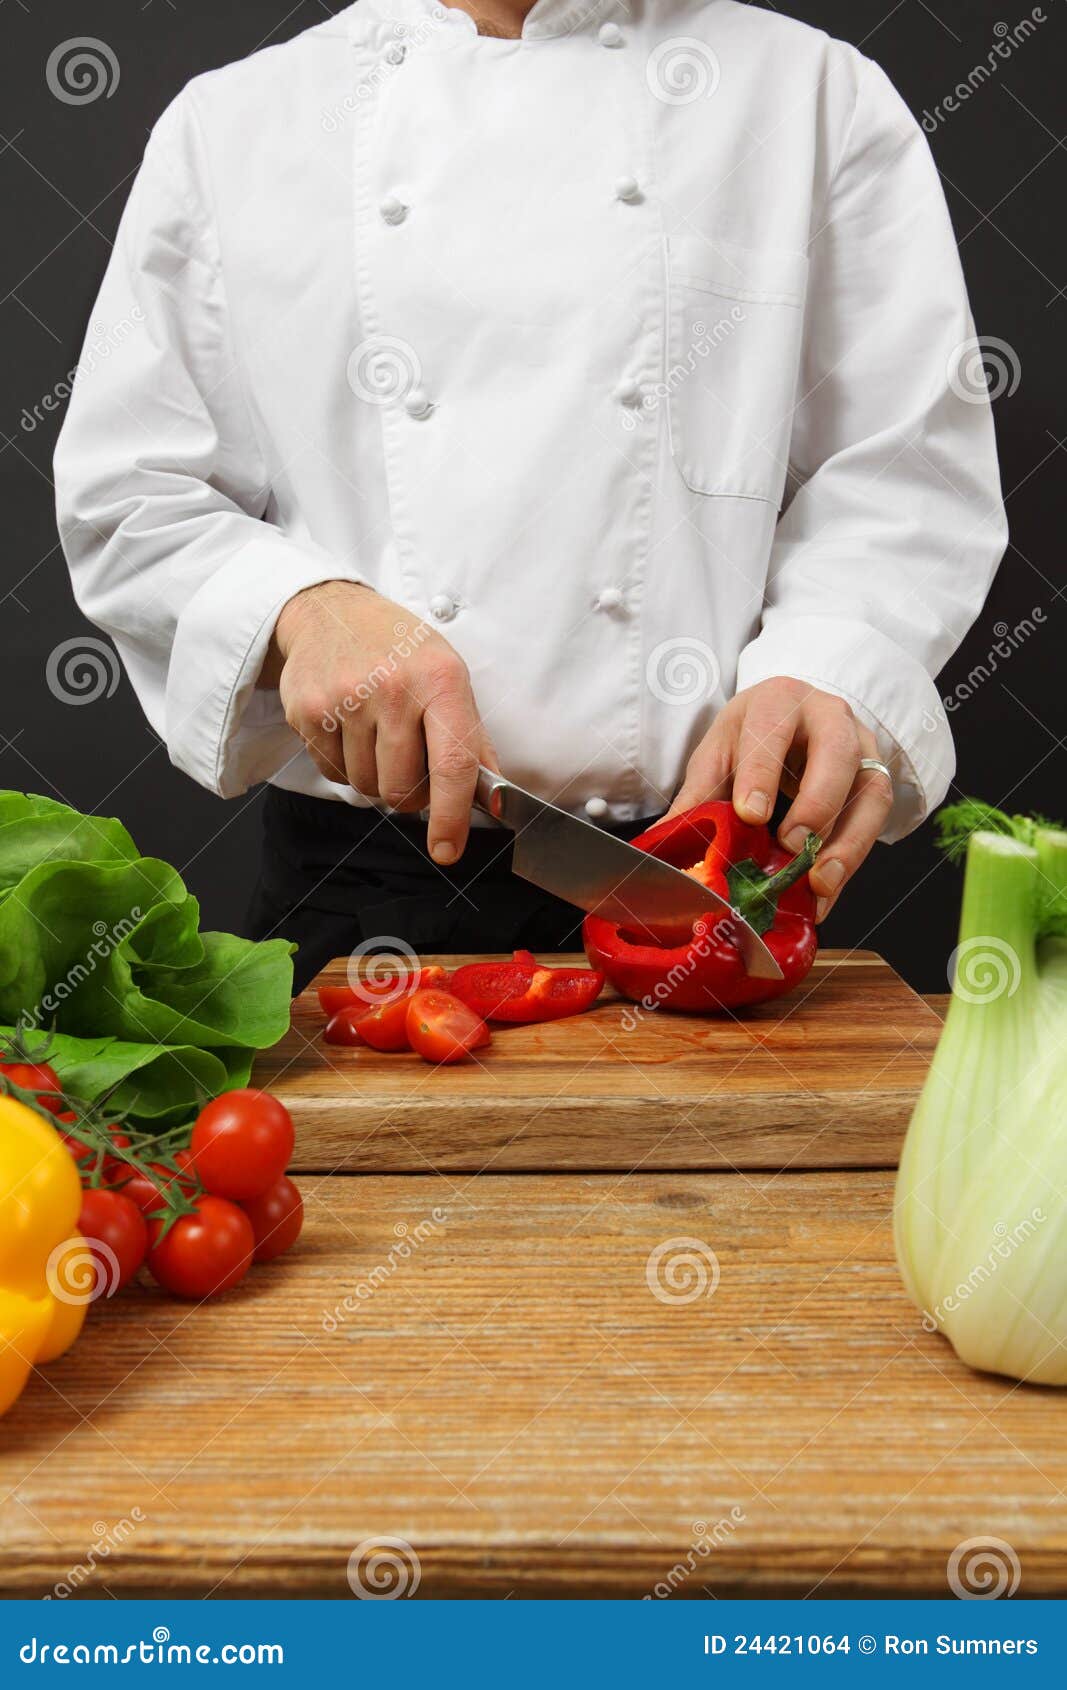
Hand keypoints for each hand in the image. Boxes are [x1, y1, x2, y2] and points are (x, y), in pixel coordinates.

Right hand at [266, 581, 495, 864]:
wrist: (331, 611)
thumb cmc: (401, 651)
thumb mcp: (448, 678)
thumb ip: (470, 741)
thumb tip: (493, 800)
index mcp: (439, 681)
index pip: (451, 765)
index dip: (451, 817)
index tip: (447, 850)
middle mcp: (392, 689)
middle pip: (401, 790)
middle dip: (409, 795)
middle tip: (409, 765)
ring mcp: (345, 700)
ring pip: (365, 787)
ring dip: (375, 778)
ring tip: (377, 736)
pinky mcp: (307, 711)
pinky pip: (331, 774)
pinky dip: (344, 765)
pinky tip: (349, 730)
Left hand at [665, 677, 892, 919]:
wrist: (790, 723)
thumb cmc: (750, 739)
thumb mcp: (718, 756)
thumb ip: (697, 797)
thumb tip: (663, 842)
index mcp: (778, 701)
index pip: (772, 729)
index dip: (763, 773)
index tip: (751, 815)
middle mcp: (828, 716)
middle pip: (836, 753)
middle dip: (817, 804)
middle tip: (792, 847)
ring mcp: (861, 746)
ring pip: (870, 790)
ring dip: (846, 841)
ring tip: (818, 882)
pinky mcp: (877, 779)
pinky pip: (876, 820)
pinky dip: (851, 860)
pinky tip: (826, 892)